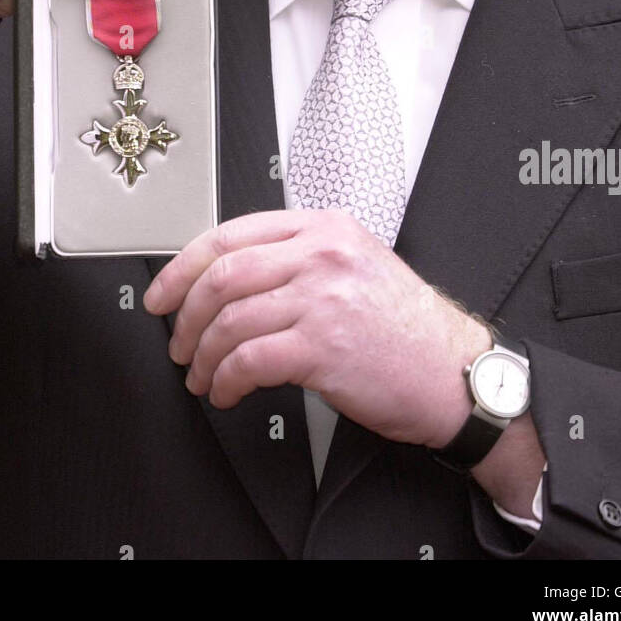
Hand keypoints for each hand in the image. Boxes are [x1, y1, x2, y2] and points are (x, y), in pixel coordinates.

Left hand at [143, 208, 490, 447]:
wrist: (456, 373)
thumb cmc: (408, 329)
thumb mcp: (356, 266)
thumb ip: (300, 258)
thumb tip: (231, 279)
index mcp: (324, 228)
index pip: (231, 233)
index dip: (183, 265)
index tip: (164, 292)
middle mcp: (321, 255)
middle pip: (221, 274)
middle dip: (184, 314)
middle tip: (177, 342)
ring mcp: (322, 298)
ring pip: (228, 319)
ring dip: (202, 355)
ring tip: (201, 375)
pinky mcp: (323, 347)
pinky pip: (248, 360)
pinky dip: (225, 379)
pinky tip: (227, 391)